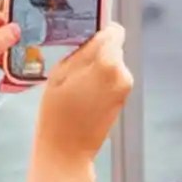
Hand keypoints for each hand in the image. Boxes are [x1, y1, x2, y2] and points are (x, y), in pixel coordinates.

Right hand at [33, 24, 132, 163]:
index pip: (113, 31)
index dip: (98, 32)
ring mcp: (124, 86)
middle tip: (74, 67)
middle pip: (113, 47)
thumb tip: (94, 35)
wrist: (67, 150)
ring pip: (112, 62)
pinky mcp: (123, 97)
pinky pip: (113, 77)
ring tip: (76, 84)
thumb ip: (81, 50)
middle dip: (96, 52)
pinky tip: (84, 94)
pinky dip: (101, 80)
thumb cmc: (57, 114)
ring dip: (98, 66)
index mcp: (107, 63)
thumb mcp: (60, 73)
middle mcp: (122, 72)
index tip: (84, 40)